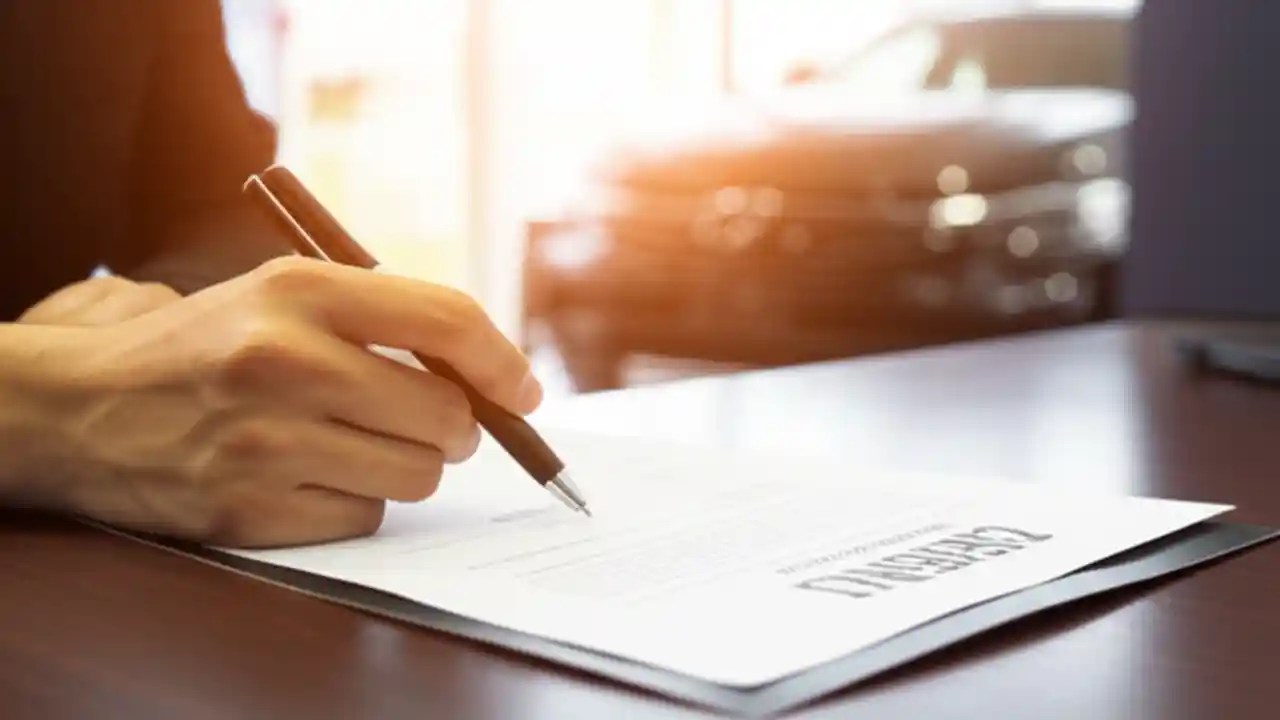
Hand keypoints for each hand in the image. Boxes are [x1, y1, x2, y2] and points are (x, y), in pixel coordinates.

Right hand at [6, 257, 540, 546]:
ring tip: (354, 442)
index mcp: (300, 290)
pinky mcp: (249, 508)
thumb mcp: (284, 296)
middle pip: (445, 414)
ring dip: (407, 465)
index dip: (503, 361)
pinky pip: (365, 516)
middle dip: (456, 426)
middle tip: (431, 422)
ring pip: (417, 474)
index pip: (446, 320)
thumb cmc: (209, 347)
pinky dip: (355, 501)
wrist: (83, 408)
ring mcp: (265, 440)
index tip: (525, 391)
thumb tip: (496, 376)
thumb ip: (386, 320)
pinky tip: (309, 475)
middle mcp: (285, 360)